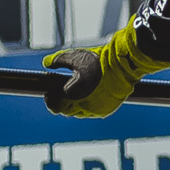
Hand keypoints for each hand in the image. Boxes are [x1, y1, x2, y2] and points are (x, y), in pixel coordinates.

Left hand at [44, 23, 165, 118]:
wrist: (123, 66)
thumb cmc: (98, 61)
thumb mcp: (74, 56)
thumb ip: (57, 60)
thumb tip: (47, 63)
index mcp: (72, 95)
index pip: (54, 106)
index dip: (50, 100)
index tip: (50, 93)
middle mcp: (82, 106)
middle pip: (66, 111)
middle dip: (62, 102)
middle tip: (63, 91)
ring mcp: (95, 110)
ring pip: (79, 113)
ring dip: (75, 105)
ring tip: (78, 91)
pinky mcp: (106, 110)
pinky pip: (91, 112)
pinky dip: (88, 106)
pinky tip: (89, 94)